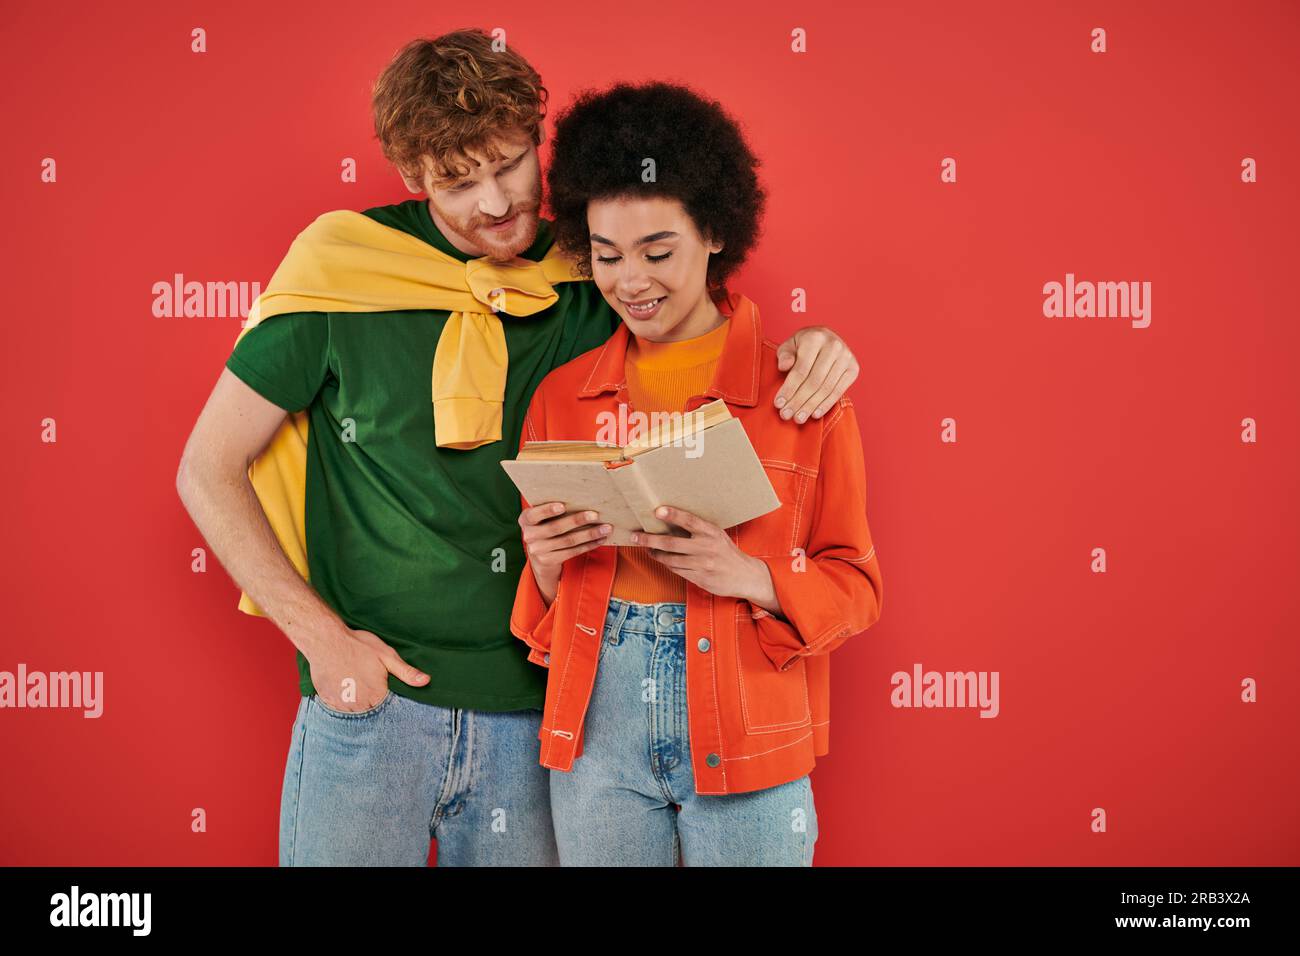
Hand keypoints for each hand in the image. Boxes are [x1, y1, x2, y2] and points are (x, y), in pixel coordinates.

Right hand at [308, 625, 429, 712]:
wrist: (325, 639)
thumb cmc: (358, 645)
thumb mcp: (386, 655)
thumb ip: (406, 672)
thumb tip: (426, 681)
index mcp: (377, 695)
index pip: (387, 710)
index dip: (386, 701)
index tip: (382, 690)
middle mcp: (360, 704)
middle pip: (370, 712)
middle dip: (371, 703)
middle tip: (364, 683)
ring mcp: (342, 705)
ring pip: (354, 712)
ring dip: (356, 704)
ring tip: (354, 685)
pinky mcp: (328, 701)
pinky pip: (338, 709)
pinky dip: (341, 702)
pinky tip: (342, 687)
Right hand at [519, 501, 611, 603]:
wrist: (539, 556)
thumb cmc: (546, 526)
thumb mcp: (542, 518)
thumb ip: (553, 508)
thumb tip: (583, 497)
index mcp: (525, 520)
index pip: (534, 514)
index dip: (547, 510)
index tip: (562, 505)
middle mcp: (529, 535)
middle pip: (556, 527)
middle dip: (577, 520)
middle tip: (595, 515)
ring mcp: (538, 550)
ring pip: (568, 540)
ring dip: (589, 534)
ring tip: (605, 528)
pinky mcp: (549, 561)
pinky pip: (572, 552)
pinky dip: (588, 545)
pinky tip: (600, 539)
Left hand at [631, 505, 778, 609]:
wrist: (745, 575)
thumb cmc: (727, 552)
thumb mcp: (717, 535)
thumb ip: (699, 530)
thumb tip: (671, 521)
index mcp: (711, 532)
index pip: (690, 521)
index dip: (673, 515)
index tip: (657, 511)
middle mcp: (706, 548)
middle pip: (672, 543)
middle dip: (650, 539)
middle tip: (636, 536)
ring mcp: (703, 565)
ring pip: (670, 560)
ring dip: (655, 554)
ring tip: (647, 548)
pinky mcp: (700, 578)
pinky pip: (677, 571)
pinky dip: (667, 564)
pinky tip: (661, 559)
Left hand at [774, 326, 858, 422]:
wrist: (826, 338)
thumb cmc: (803, 345)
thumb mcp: (790, 345)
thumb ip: (785, 355)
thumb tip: (784, 366)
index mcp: (815, 338)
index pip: (801, 370)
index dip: (789, 389)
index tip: (778, 403)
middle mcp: (834, 346)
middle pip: (814, 381)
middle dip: (798, 401)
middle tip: (786, 415)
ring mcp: (846, 357)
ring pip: (826, 388)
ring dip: (810, 406)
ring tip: (798, 418)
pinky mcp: (853, 369)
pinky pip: (838, 391)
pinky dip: (826, 404)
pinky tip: (815, 414)